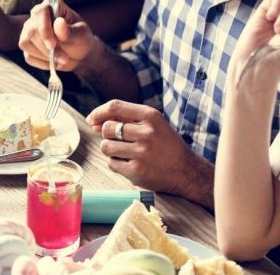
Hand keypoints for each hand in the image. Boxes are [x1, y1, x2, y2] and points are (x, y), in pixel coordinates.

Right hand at [18, 0, 95, 71]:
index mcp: (51, 6)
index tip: (53, 45)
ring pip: (26, 43)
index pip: (40, 12)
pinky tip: (54, 62)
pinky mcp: (27, 45)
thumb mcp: (82, 35)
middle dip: (46, 48)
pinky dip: (42, 63)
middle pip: (31, 31)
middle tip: (63, 58)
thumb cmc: (82, 39)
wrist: (80, 54)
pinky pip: (28, 56)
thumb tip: (59, 23)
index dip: (44, 29)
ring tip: (61, 59)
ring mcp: (29, 31)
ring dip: (44, 56)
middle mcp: (37, 16)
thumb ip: (70, 31)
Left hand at [87, 100, 207, 200]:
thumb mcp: (153, 125)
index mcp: (151, 116)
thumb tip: (93, 123)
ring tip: (126, 153)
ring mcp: (142, 153)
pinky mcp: (137, 171)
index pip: (115, 106)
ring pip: (106, 146)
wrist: (187, 172)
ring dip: (111, 150)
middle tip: (121, 141)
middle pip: (107, 128)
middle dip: (107, 135)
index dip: (98, 112)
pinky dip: (117, 164)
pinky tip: (131, 164)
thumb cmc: (166, 146)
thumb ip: (125, 119)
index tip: (91, 119)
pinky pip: (111, 163)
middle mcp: (147, 133)